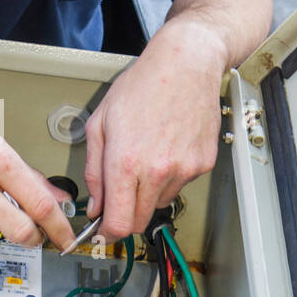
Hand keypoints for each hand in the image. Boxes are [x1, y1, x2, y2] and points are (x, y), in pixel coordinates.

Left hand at [84, 18, 226, 239]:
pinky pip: (179, 185)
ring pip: (159, 203)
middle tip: (119, 193)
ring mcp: (184, 170)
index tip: (104, 229)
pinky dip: (169, 176)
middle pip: (139, 221)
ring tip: (146, 155)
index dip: (109, 232)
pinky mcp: (202, 164)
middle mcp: (157, 171)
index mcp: (126, 162)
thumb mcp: (100, 123)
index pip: (119, 224)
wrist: (186, 64)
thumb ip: (94, 170)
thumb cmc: (142, 85)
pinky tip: (165, 147)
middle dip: (125, 214)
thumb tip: (96, 205)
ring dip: (147, 192)